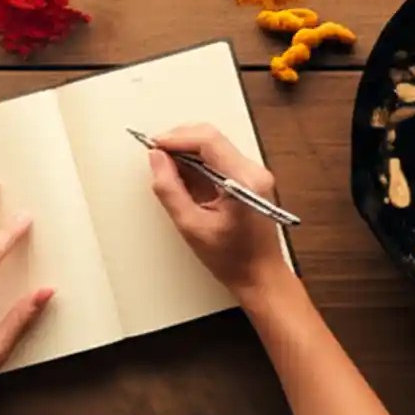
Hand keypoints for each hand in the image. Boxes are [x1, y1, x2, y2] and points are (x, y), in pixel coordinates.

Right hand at [148, 124, 287, 295]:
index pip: (208, 140)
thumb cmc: (234, 259)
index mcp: (244, 181)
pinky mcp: (249, 180)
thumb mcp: (192, 226)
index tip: (154, 145)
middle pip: (211, 138)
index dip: (176, 137)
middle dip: (179, 141)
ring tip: (165, 168)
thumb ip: (170, 189)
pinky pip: (219, 159)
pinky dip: (197, 163)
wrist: (260, 276)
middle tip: (156, 155)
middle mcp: (254, 172)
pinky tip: (182, 177)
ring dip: (187, 151)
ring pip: (214, 146)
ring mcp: (254, 174)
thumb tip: (157, 160)